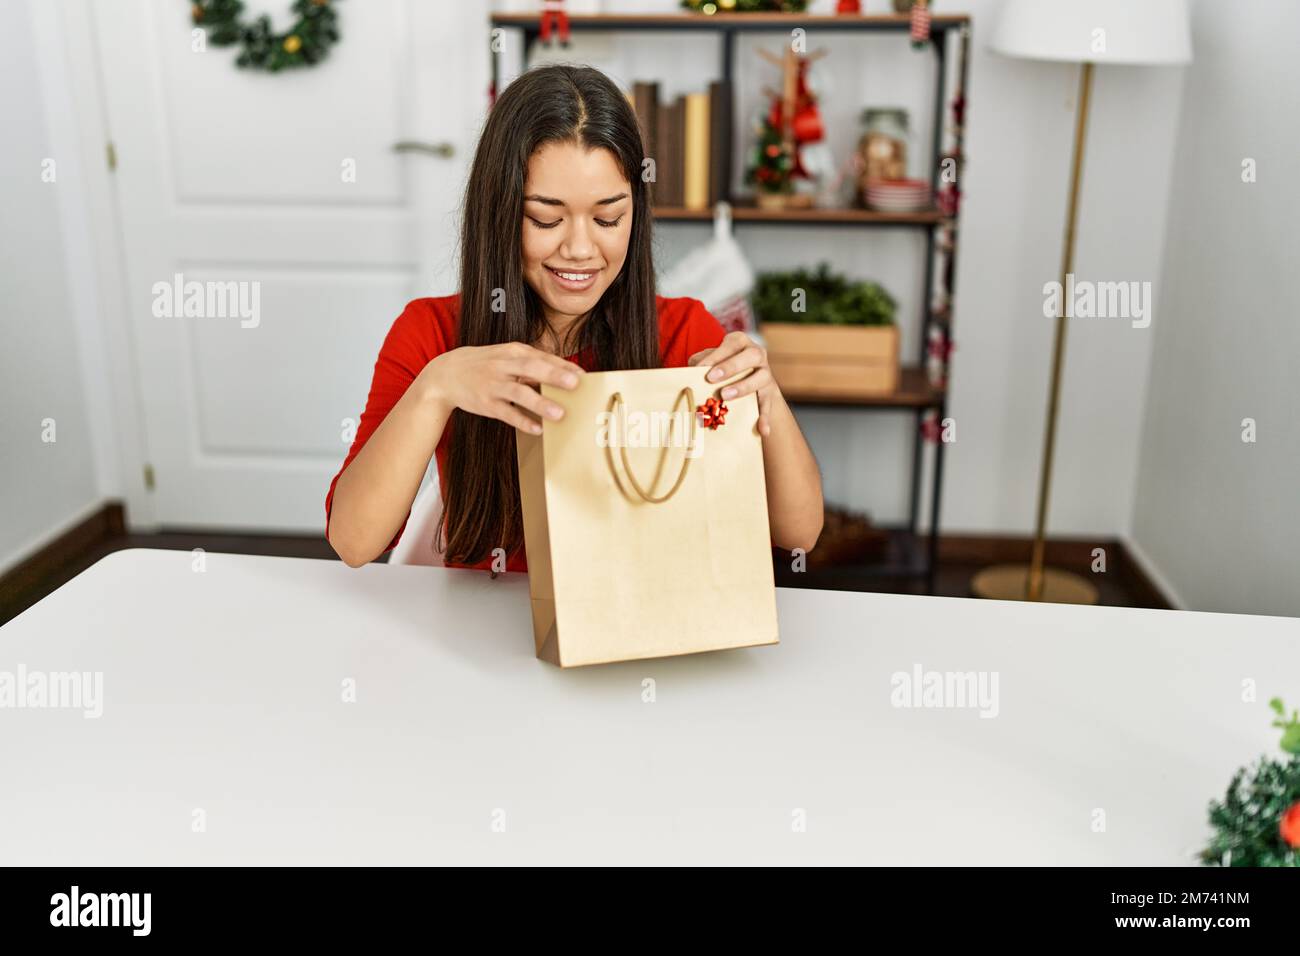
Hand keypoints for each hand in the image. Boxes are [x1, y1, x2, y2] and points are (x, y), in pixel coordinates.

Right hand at [421, 342, 584, 434]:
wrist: (446, 374)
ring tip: (560, 414)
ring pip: (519, 393)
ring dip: (540, 403)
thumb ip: (533, 363)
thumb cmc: (485, 364)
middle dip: (554, 376)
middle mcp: (503, 366)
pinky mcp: (486, 404)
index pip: (541, 357)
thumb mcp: (506, 356)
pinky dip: (522, 421)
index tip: (584, 375)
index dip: (563, 366)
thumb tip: (566, 373)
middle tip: (576, 385)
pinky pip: (506, 414)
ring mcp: (494, 385)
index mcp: (512, 352)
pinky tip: (538, 429)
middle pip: (531, 369)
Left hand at [688, 330, 779, 436]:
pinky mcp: (769, 393)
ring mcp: (766, 374)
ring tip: (725, 396)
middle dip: (731, 366)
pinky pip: (768, 405)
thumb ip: (702, 361)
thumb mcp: (714, 360)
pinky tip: (762, 430)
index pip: (732, 344)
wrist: (753, 384)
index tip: (700, 368)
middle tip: (711, 379)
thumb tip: (690, 368)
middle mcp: (757, 355)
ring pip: (761, 378)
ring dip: (743, 386)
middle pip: (752, 355)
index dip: (717, 354)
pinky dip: (765, 417)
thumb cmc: (725, 368)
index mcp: (742, 343)